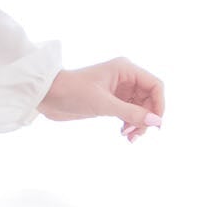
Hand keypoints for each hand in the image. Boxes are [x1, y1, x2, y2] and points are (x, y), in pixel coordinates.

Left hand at [36, 58, 163, 140]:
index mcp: (125, 69)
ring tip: (128, 137)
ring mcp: (118, 89)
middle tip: (137, 135)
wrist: (47, 96)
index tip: (156, 124)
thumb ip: (131, 113)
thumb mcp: (103, 104)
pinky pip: (128, 112)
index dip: (159, 104)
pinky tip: (124, 134)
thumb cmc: (72, 92)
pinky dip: (129, 123)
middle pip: (149, 98)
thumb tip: (156, 122)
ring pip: (139, 107)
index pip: (155, 85)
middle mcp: (124, 77)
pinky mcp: (110, 100)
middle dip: (146, 117)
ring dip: (137, 123)